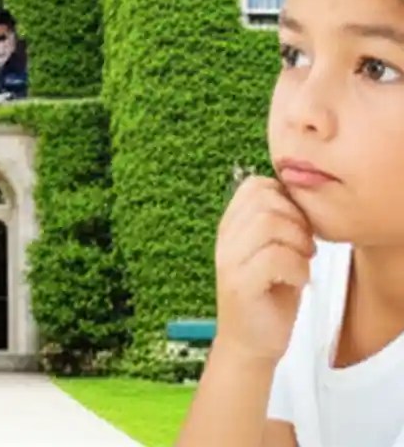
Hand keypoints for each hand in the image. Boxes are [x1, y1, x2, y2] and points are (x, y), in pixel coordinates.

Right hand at [214, 176, 314, 363]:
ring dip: (299, 243)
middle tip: (305, 246)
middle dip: (297, 220)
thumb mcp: (273, 250)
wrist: (251, 344)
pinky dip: (299, 269)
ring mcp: (228, 261)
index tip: (297, 226)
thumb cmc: (269, 295)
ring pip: (271, 225)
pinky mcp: (240, 285)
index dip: (286, 198)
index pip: (256, 185)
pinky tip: (298, 283)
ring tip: (302, 262)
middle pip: (265, 200)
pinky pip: (276, 257)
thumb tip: (300, 195)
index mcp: (231, 225)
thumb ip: (278, 221)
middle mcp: (224, 238)